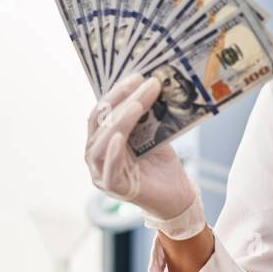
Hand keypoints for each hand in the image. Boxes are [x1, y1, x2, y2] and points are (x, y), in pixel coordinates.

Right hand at [85, 73, 204, 238]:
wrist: (177, 196)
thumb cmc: (162, 164)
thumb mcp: (153, 134)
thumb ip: (146, 117)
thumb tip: (152, 85)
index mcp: (102, 140)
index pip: (102, 111)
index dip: (116, 92)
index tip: (137, 75)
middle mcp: (96, 155)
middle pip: (102, 122)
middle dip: (123, 100)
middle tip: (145, 83)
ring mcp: (101, 172)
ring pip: (104, 142)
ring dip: (121, 120)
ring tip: (139, 104)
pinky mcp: (114, 187)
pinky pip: (109, 167)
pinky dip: (114, 152)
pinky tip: (120, 137)